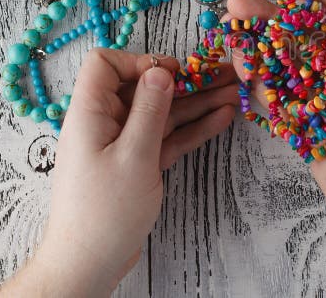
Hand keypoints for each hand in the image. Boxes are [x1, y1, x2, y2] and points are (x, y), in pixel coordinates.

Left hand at [0, 49, 237, 296]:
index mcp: (90, 113)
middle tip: (224, 75)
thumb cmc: (104, 212)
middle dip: (184, 81)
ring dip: (197, 103)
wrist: (90, 263)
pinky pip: (166, 137)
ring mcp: (123, 143)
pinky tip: (222, 118)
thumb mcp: (133, 156)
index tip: (172, 73)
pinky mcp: (138, 163)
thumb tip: (161, 69)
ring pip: (162, 113)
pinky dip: (192, 128)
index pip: (105, 65)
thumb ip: (149, 110)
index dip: (139, 61)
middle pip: (145, 88)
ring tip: (235, 93)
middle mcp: (105, 122)